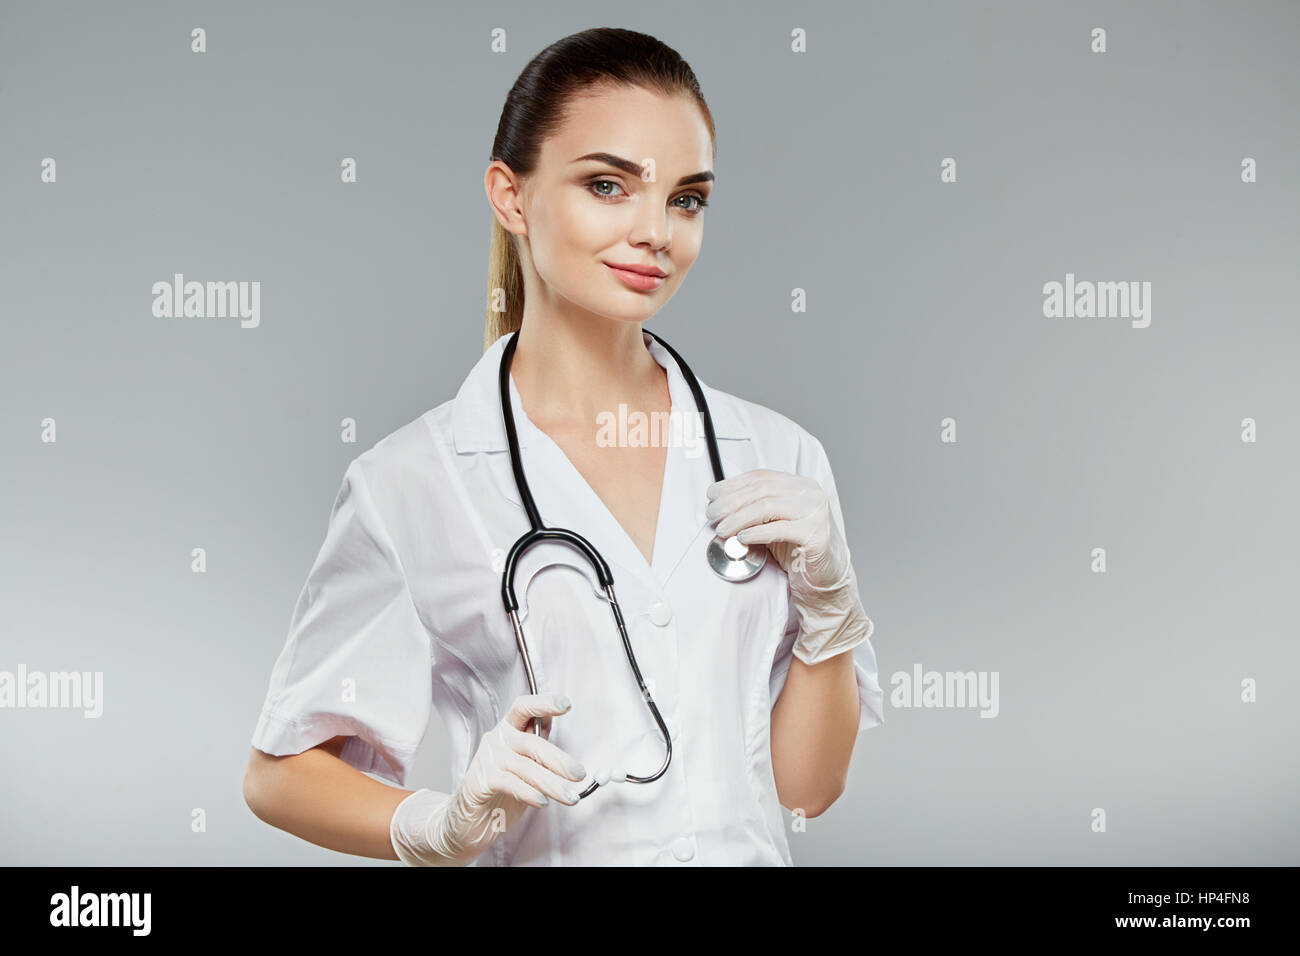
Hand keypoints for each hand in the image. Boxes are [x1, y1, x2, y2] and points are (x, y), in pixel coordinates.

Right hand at [389, 692, 586, 865]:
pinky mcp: (480, 782)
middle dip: (558, 759)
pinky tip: (543, 802)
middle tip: (578, 774)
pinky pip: (511, 784)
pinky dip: (530, 793)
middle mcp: (496, 740)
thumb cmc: (500, 791)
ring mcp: (487, 760)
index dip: (543, 703)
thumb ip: (538, 748)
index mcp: (507, 730)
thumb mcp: (524, 765)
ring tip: (570, 797)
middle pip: (531, 742)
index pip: (523, 707)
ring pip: (525, 767)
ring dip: (552, 784)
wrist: (468, 821)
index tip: (565, 704)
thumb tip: (558, 732)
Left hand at [706, 468, 848, 588]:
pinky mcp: (816, 535)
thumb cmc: (795, 548)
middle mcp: (810, 494)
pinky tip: (742, 538)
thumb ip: (753, 509)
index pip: (761, 476)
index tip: (712, 494)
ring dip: (739, 518)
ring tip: (722, 529)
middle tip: (712, 515)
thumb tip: (719, 506)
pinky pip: (779, 529)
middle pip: (762, 490)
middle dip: (731, 502)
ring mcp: (815, 513)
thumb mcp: (772, 522)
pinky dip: (756, 533)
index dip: (733, 484)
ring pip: (768, 507)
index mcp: (800, 485)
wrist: (823, 576)